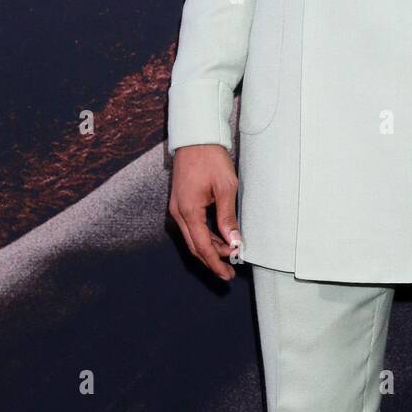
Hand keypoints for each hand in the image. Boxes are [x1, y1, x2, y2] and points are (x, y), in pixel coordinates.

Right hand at [169, 145, 241, 280]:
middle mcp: (178, 213)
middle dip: (212, 260)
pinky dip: (205, 235)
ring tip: (228, 256)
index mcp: (188, 211)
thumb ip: (228, 217)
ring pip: (193, 237)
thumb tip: (234, 242)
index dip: (215, 262)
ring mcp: (178, 208)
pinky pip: (192, 226)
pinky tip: (219, 239)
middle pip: (195, 246)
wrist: (196, 138)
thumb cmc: (211, 159)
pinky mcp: (181, 202)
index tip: (228, 273)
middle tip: (229, 272)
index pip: (202, 246)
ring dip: (210, 248)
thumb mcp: (225, 188)